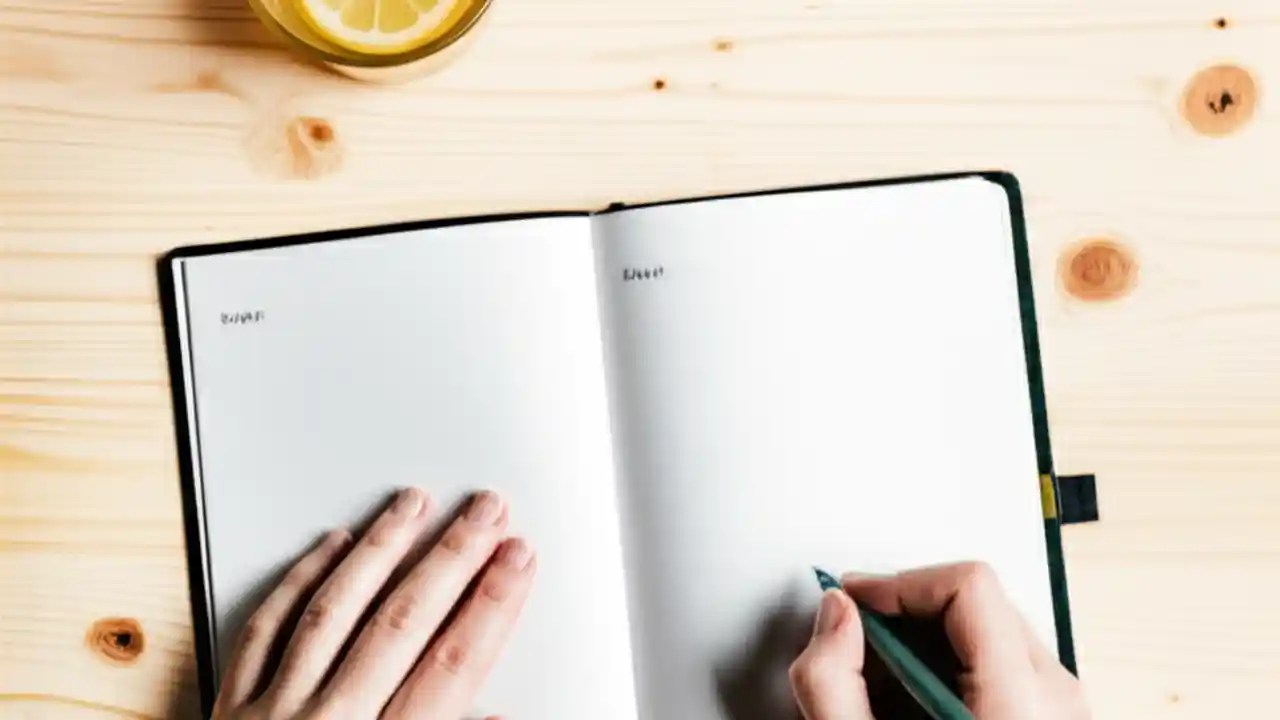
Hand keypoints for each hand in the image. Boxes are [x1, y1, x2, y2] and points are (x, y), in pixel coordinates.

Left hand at [213, 488, 535, 719]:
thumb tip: (500, 719)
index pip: (455, 664)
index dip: (494, 605)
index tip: (519, 560)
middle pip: (403, 622)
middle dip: (453, 557)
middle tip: (487, 511)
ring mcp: (273, 715)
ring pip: (335, 609)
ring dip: (381, 548)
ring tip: (414, 504)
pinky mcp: (228, 713)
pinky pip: (263, 629)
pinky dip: (298, 581)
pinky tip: (328, 546)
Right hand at [789, 562, 1089, 719]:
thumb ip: (835, 684)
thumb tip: (834, 617)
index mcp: (1018, 703)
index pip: (967, 583)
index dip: (898, 581)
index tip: (856, 599)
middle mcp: (1056, 699)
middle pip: (976, 597)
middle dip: (907, 610)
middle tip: (860, 640)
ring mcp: (1066, 709)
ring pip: (990, 626)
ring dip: (929, 638)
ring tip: (889, 682)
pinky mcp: (1058, 717)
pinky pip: (1005, 659)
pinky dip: (955, 664)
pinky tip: (922, 702)